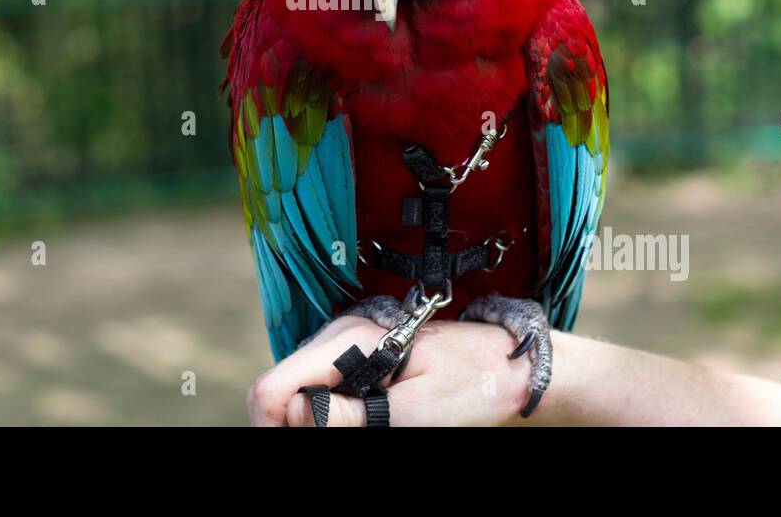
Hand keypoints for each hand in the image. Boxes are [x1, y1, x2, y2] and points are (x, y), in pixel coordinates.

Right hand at [247, 315, 535, 425]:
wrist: (510, 368)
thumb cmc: (471, 389)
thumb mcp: (413, 413)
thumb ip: (351, 416)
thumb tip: (291, 414)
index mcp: (348, 341)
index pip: (271, 388)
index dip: (276, 428)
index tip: (311, 444)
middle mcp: (337, 336)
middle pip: (279, 393)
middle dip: (297, 427)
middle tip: (352, 437)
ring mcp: (345, 347)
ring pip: (297, 395)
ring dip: (316, 422)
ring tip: (368, 428)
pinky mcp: (356, 360)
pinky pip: (323, 392)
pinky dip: (334, 415)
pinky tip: (366, 422)